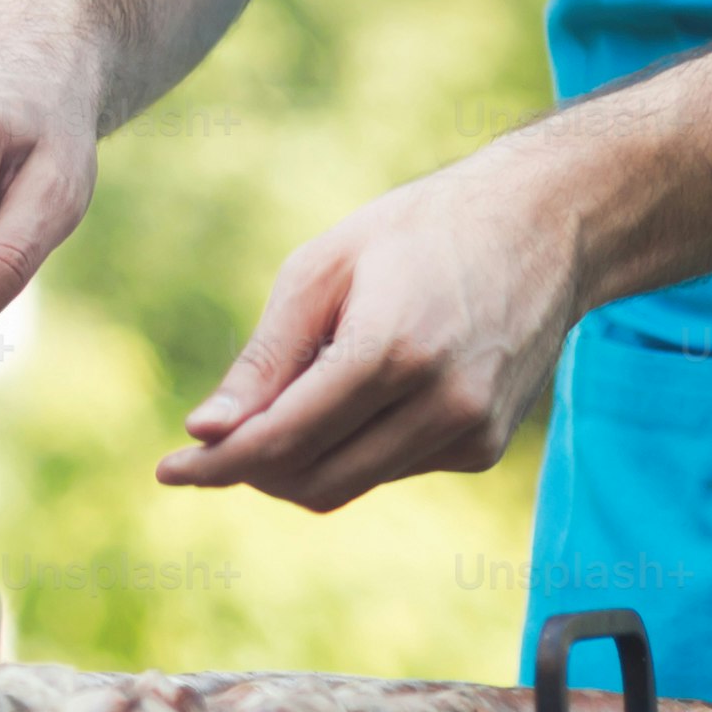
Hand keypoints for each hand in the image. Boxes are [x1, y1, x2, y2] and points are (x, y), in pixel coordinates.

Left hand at [155, 124, 594, 511]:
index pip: (282, 439)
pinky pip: (390, 469)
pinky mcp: (484, 448)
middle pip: (312, 480)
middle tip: (215, 443)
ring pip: (350, 484)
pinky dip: (354, 447)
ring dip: (301, 460)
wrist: (544, 227)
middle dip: (252, 471)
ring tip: (299, 390)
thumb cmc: (417, 232)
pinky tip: (364, 389)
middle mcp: (440, 403)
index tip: (167, 471)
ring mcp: (470, 432)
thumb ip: (264, 359)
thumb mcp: (323, 270)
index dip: (217, 465)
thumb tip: (204, 432)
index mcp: (390, 350)